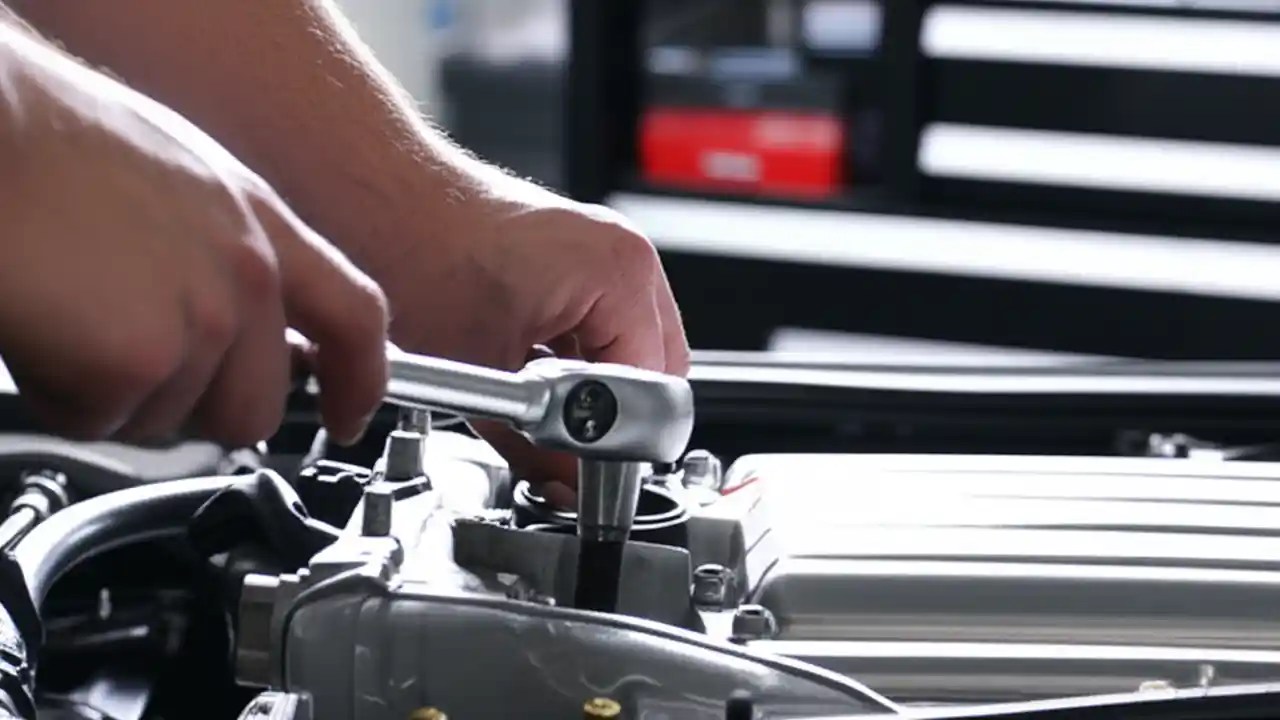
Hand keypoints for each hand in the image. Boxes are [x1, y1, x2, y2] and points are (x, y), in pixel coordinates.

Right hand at [0, 29, 387, 446]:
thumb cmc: (56, 143)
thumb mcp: (189, 182)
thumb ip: (235, 252)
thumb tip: (255, 321)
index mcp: (264, 226)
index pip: (356, 318)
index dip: (361, 382)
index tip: (350, 418)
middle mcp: (250, 275)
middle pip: (256, 409)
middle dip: (197, 412)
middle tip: (132, 363)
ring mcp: (203, 321)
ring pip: (172, 422)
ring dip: (118, 396)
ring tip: (75, 314)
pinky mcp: (139, 360)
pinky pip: (102, 422)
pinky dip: (62, 395)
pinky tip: (44, 329)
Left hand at [378, 185, 689, 504]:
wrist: (369, 201)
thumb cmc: (412, 256)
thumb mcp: (483, 380)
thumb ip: (541, 447)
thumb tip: (569, 485)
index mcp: (622, 273)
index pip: (657, 389)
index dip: (621, 441)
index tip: (588, 469)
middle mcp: (623, 253)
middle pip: (655, 370)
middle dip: (611, 416)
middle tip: (564, 448)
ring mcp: (599, 248)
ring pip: (627, 350)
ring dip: (590, 387)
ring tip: (535, 402)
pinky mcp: (570, 254)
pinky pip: (597, 324)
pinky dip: (570, 358)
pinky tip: (524, 371)